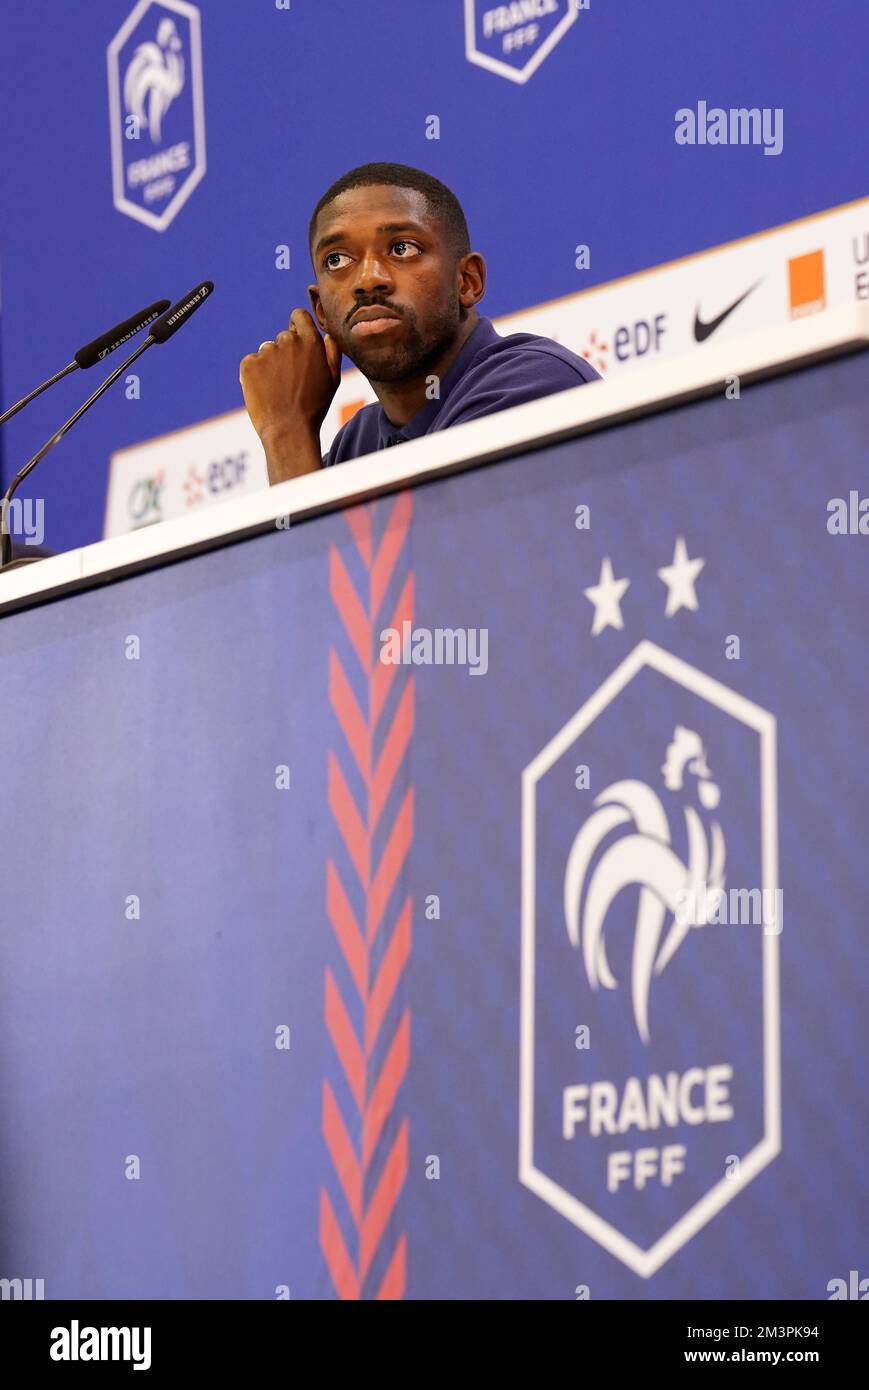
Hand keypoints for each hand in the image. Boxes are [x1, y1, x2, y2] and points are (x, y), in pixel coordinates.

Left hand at [239, 309, 341, 444]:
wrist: (288, 430)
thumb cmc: (314, 407)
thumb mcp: (333, 380)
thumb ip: (332, 352)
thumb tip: (326, 335)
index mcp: (311, 342)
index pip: (299, 316)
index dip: (297, 325)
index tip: (296, 337)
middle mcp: (288, 341)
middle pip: (284, 338)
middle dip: (286, 353)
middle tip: (291, 380)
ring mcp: (267, 352)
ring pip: (267, 352)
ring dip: (271, 365)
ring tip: (278, 390)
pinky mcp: (249, 364)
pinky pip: (252, 363)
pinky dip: (255, 375)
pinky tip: (265, 392)